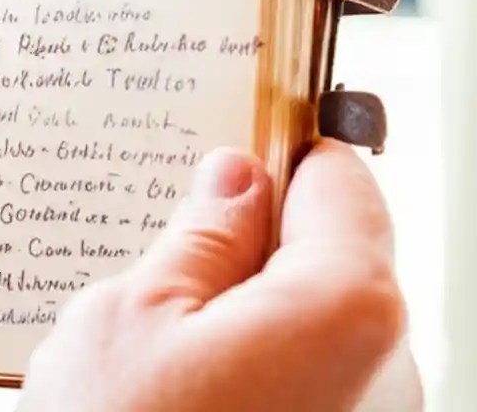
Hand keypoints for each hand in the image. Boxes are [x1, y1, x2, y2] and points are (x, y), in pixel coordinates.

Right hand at [19, 140, 420, 411]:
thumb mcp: (132, 316)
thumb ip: (198, 237)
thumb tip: (231, 180)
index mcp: (346, 307)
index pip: (341, 178)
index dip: (278, 152)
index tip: (229, 140)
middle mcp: (389, 367)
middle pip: (333, 252)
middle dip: (254, 238)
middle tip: (167, 243)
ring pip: (315, 319)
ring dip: (246, 306)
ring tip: (160, 326)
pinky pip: (308, 376)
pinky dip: (253, 361)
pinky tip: (179, 382)